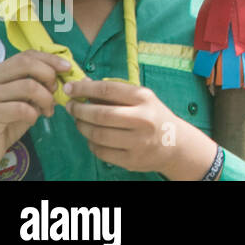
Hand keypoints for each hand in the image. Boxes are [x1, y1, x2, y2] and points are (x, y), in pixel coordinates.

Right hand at [0, 50, 66, 176]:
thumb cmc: (6, 120)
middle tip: (55, 91)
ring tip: (47, 110)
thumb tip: (67, 74)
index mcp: (0, 71)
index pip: (27, 55)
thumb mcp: (25, 98)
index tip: (67, 68)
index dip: (50, 59)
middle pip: (27, 64)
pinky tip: (33, 119)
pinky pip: (21, 108)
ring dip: (46, 99)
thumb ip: (40, 85)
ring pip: (29, 86)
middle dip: (49, 75)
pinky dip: (34, 114)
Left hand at [64, 78, 218, 179]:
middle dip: (79, 110)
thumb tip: (83, 84)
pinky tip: (92, 137)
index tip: (70, 87)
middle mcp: (143, 119)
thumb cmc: (152, 116)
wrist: (174, 143)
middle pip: (100, 115)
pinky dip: (91, 143)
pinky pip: (101, 151)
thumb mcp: (141, 99)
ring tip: (80, 122)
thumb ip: (114, 93)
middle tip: (71, 107)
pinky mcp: (131, 160)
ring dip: (82, 127)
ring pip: (98, 135)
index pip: (108, 90)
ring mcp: (138, 142)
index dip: (84, 88)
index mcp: (144, 98)